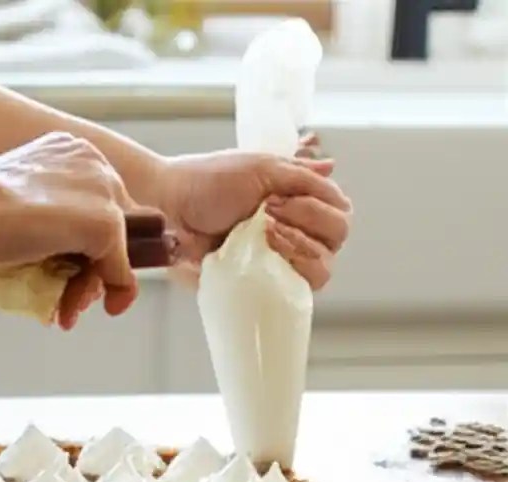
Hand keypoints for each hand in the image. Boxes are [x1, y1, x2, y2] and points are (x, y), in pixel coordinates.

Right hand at [0, 132, 139, 322]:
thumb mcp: (15, 205)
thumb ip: (45, 219)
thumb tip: (68, 260)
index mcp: (70, 152)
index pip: (96, 206)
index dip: (82, 243)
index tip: (61, 268)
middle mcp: (95, 164)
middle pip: (113, 229)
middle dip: (91, 269)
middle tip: (65, 296)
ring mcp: (104, 192)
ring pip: (117, 252)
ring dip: (90, 286)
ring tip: (63, 308)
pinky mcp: (105, 222)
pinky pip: (120, 270)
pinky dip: (107, 291)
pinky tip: (71, 306)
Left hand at [156, 136, 352, 289]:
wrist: (167, 206)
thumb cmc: (207, 182)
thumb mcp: (261, 168)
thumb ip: (301, 175)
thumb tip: (332, 167)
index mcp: (296, 203)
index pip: (339, 210)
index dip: (319, 205)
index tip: (279, 197)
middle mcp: (293, 233)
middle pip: (336, 237)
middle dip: (308, 221)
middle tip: (267, 212)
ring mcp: (276, 261)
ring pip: (322, 267)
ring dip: (299, 245)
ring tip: (264, 232)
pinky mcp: (258, 284)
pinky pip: (294, 290)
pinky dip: (288, 269)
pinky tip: (261, 253)